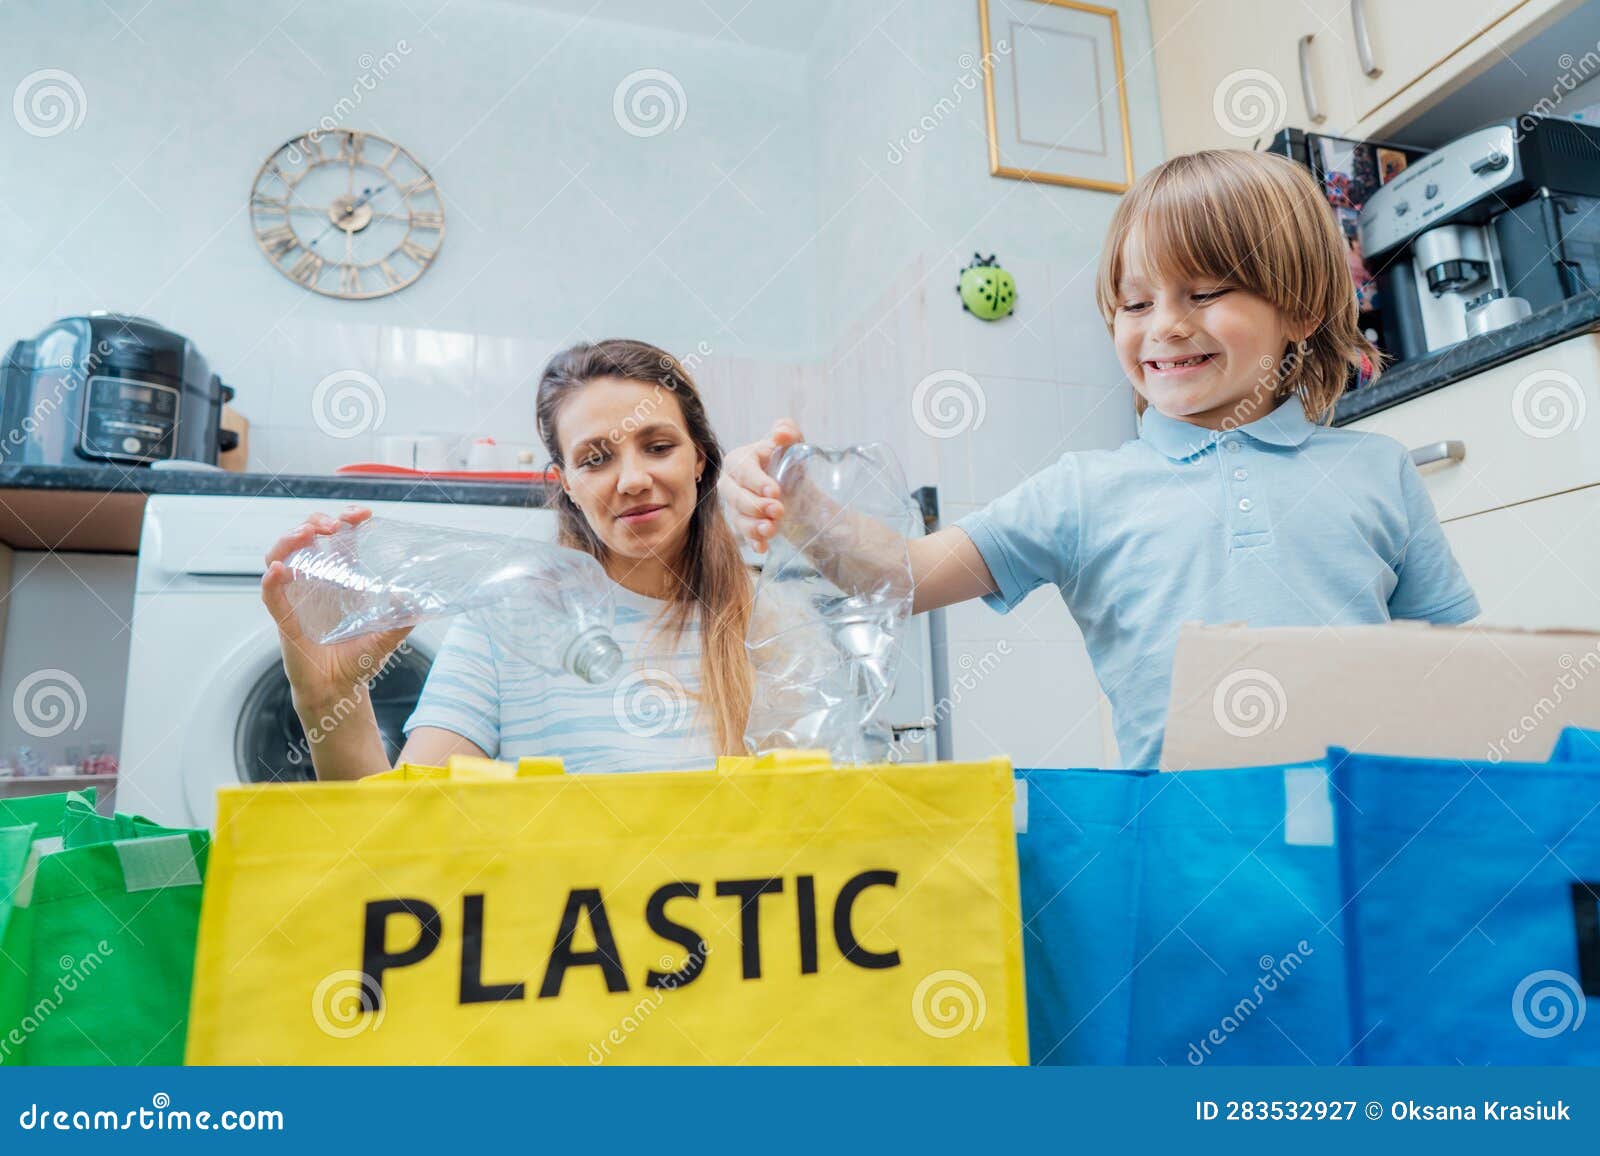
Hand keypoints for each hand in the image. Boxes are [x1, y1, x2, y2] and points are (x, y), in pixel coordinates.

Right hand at [260, 506, 413, 713]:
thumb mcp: (386, 637)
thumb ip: (401, 618)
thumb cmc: (359, 661)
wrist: (338, 692)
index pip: (337, 539)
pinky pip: (270, 596)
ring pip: (279, 557)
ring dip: (290, 540)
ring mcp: (296, 598)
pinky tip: (279, 571)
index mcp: (340, 580)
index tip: (362, 515)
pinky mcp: (284, 620)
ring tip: (307, 533)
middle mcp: (315, 583)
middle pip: (304, 539)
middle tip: (335, 524)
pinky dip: (271, 582)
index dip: (345, 521)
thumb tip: (414, 598)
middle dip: (316, 522)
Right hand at [719, 418, 802, 553]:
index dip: (756, 480)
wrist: (797, 489)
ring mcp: (735, 507)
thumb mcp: (794, 444)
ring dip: (754, 525)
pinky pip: (744, 536)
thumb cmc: (789, 462)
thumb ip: (788, 431)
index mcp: (739, 460)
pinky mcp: (743, 525)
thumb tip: (780, 433)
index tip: (775, 491)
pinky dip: (754, 542)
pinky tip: (763, 547)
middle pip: (735, 496)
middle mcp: (731, 484)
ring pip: (737, 518)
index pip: (742, 469)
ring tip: (772, 529)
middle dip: (755, 505)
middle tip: (778, 510)